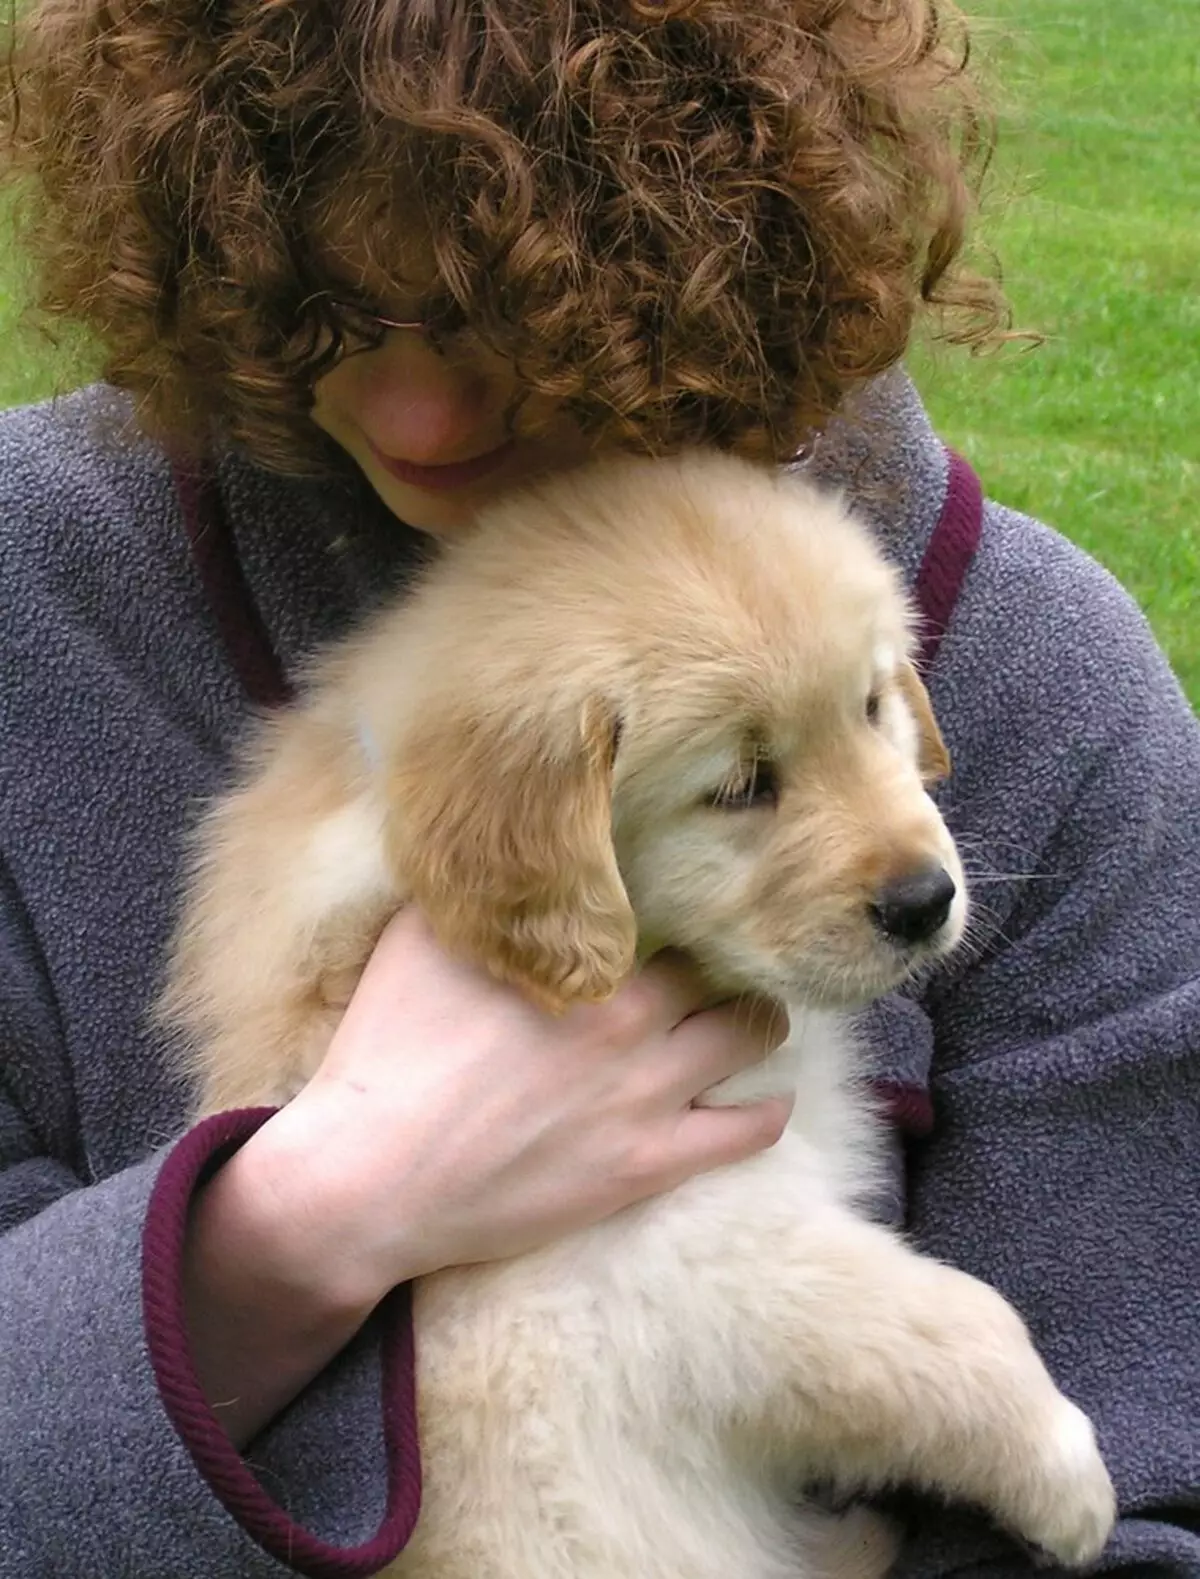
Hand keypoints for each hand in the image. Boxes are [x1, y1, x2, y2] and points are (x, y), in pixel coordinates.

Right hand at [236, 907, 790, 1307]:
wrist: (372, 1178)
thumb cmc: (385, 1051)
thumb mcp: (418, 938)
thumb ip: (479, 894)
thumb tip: (504, 848)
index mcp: (581, 956)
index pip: (670, 906)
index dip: (681, 900)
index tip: (682, 898)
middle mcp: (630, 1016)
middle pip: (719, 963)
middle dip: (724, 953)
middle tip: (720, 955)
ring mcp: (646, 1094)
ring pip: (749, 1035)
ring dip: (757, 1017)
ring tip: (747, 1013)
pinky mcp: (647, 1165)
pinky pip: (746, 1132)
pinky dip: (766, 1109)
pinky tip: (767, 1098)